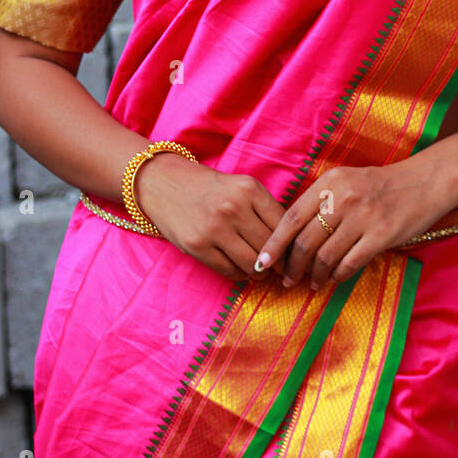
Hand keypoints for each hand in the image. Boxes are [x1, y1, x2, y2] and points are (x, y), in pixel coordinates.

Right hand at [136, 152, 284, 281]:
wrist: (164, 183)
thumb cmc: (209, 188)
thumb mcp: (240, 186)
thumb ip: (264, 209)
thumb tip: (289, 244)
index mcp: (249, 189)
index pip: (283, 224)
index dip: (291, 243)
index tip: (293, 253)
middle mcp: (233, 207)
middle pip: (269, 247)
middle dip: (278, 263)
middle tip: (281, 268)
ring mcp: (214, 228)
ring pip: (252, 263)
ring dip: (260, 272)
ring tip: (260, 271)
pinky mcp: (197, 246)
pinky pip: (229, 270)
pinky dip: (239, 274)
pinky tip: (240, 269)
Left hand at [255, 157, 455, 290]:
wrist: (424, 182)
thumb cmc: (380, 185)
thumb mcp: (345, 181)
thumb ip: (319, 201)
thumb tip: (291, 236)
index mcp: (329, 182)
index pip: (291, 217)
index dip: (274, 244)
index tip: (261, 262)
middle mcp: (343, 198)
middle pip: (305, 241)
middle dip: (292, 266)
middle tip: (286, 280)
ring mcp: (363, 217)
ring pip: (326, 256)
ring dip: (315, 275)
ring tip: (312, 284)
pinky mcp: (382, 235)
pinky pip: (350, 263)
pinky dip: (338, 275)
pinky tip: (334, 279)